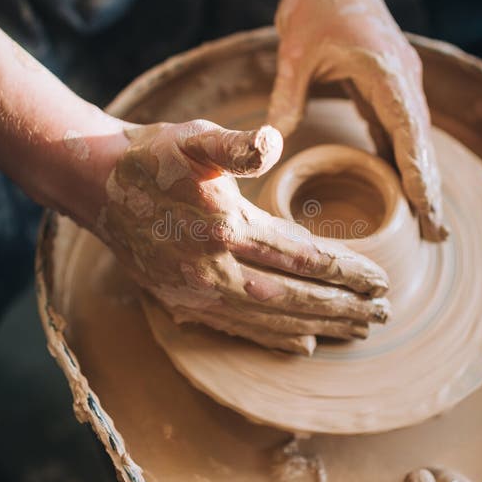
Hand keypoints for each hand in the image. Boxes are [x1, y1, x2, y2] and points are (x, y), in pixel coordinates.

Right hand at [96, 119, 388, 353]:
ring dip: (317, 326)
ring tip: (357, 332)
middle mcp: (211, 268)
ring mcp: (194, 292)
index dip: (344, 270)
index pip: (300, 255)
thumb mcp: (196, 137)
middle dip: (342, 307)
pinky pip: (236, 327)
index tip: (381, 280)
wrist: (97, 183)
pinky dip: (273, 338)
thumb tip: (271, 142)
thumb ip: (236, 144)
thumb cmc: (154, 155)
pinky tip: (303, 343)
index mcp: (223, 225)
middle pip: (292, 295)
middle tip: (384, 315)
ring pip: (268, 317)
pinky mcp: (181, 302)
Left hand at [270, 0, 446, 241]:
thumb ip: (286, 101)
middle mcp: (402, 77)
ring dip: (422, 176)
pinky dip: (405, 156)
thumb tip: (269, 146)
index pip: (408, 132)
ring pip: (415, 137)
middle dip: (430, 188)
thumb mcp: (294, 54)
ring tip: (428, 221)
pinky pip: (400, 126)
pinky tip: (403, 184)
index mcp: (385, 70)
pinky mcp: (388, 80)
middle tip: (438, 235)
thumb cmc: (313, 0)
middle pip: (421, 142)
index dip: (419, 174)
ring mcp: (400, 79)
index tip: (428, 210)